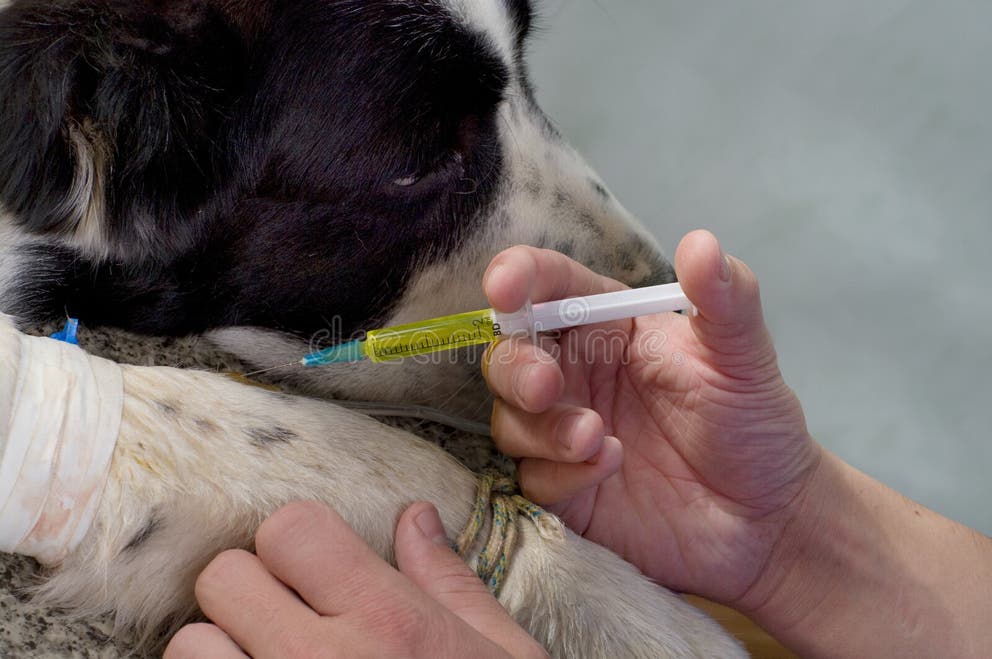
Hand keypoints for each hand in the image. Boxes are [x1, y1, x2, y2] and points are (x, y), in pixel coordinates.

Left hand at [164, 501, 545, 658]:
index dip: (299, 544)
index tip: (317, 570)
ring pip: (189, 648)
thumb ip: (451, 584)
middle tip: (287, 620)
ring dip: (221, 654)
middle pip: (224, 578)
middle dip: (252, 591)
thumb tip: (415, 517)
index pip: (289, 529)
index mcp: (390, 622)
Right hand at [482, 230, 821, 605]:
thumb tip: (702, 243)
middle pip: (509, 354)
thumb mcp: (744, 357)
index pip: (548, 287)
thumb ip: (725, 299)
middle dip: (516, 366)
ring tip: (598, 437)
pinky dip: (560, 473)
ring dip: (543, 427)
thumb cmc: (753, 424)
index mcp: (608, 325)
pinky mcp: (564, 488)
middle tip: (548, 385)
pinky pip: (531, 477)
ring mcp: (564, 432)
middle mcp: (576, 373)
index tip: (505, 286)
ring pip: (510, 419)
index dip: (518, 277)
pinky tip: (608, 467)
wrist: (764, 517)